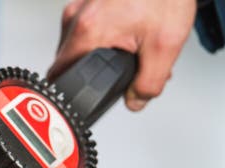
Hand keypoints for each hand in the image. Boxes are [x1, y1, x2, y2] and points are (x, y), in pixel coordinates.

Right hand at [48, 0, 195, 110]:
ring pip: (79, 47)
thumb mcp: (165, 45)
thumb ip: (149, 82)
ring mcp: (79, 8)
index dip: (75, 90)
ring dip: (101, 54)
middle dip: (97, 72)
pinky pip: (86, 31)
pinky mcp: (86, 3)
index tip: (87, 94)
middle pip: (71, 63)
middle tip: (125, 63)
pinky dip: (105, 38)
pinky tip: (126, 32)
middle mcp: (76, 17)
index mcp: (88, 30)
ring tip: (130, 44)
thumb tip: (136, 101)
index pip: (60, 75)